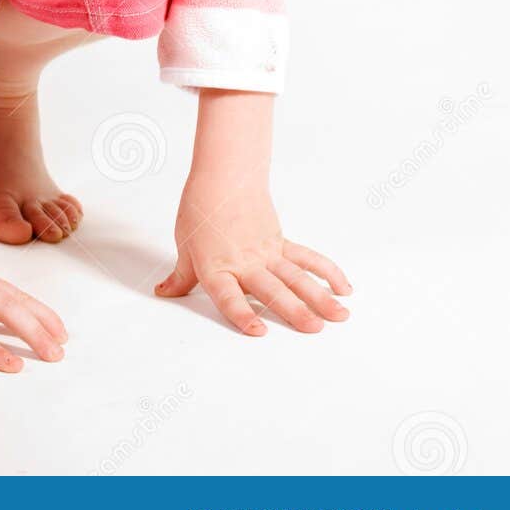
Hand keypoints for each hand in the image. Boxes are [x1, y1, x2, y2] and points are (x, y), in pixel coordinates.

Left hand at [154, 171, 351, 335]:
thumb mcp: (184, 246)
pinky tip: (344, 288)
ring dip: (320, 297)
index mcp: (217, 268)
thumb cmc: (200, 211)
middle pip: (272, 290)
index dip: (243, 315)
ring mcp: (267, 253)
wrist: (223, 177)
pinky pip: (306, 258)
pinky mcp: (280, 243)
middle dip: (295, 311)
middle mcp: (245, 264)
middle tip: (314, 329)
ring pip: (296, 277)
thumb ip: (181, 277)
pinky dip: (326, 271)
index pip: (229, 297)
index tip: (259, 332)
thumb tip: (165, 293)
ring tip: (340, 316)